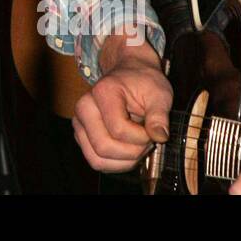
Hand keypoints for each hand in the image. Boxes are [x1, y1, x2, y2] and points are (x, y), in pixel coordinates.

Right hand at [72, 44, 172, 172]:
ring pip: (97, 160)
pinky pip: (96, 162)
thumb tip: (160, 136)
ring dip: (124, 162)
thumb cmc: (143, 83)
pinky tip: (129, 151)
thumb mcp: (159, 93)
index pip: (118, 129)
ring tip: (138, 147)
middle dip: (132, 152)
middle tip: (147, 141)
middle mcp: (84, 108)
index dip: (141, 137)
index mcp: (103, 92)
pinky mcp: (81, 136)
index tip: (152, 130)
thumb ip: (159, 115)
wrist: (129, 75)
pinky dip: (116, 164)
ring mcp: (80, 123)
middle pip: (103, 147)